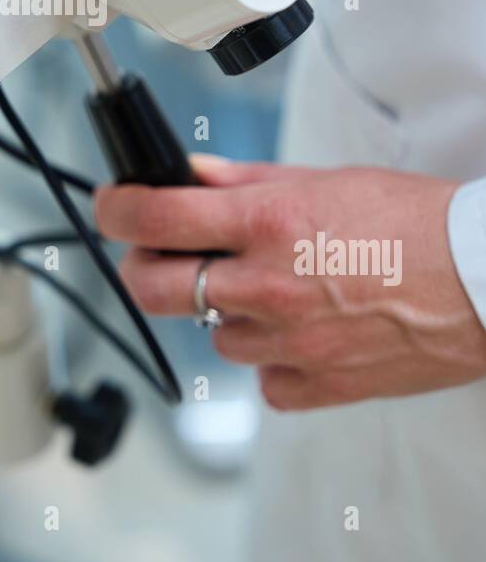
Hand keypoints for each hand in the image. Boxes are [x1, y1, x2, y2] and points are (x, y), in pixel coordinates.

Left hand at [95, 157, 485, 409]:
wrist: (481, 279)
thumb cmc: (414, 222)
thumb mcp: (323, 181)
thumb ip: (245, 183)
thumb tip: (188, 175)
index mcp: (268, 223)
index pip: (155, 216)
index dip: (116, 209)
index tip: (112, 206)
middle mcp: (269, 285)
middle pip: (154, 289)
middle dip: (143, 268)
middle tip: (159, 254)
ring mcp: (290, 342)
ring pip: (212, 336)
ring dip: (224, 312)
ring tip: (272, 287)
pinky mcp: (316, 385)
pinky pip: (262, 378)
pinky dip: (271, 356)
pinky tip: (301, 329)